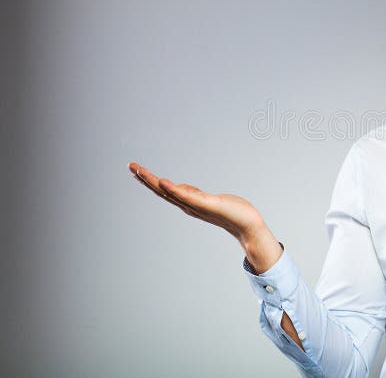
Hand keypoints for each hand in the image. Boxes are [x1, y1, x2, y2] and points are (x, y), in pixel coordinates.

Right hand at [128, 161, 282, 270]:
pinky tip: (163, 181)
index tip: (137, 170)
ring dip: (154, 181)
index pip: (165, 190)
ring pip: (170, 192)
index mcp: (189, 203)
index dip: (150, 181)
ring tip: (140, 170)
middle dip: (146, 179)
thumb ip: (194, 194)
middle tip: (130, 166)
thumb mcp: (209, 199)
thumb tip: (181, 188)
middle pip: (162, 190)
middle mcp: (189, 206)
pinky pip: (187, 196)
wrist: (249, 226)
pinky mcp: (207, 204)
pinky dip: (174, 189)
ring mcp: (197, 205)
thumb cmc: (232, 212)